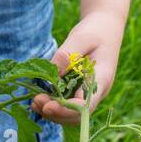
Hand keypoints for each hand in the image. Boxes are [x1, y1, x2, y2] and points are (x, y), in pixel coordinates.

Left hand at [31, 10, 123, 124]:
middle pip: (78, 114)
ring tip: (35, 102)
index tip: (48, 105)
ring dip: (53, 112)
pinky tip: (39, 99)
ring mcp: (89, 92)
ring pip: (72, 113)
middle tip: (36, 102)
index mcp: (102, 78)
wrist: (106, 27)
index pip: (86, 104)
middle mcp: (97, 90)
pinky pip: (68, 104)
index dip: (67, 109)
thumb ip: (67, 54)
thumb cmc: (96, 30)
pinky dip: (54, 105)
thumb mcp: (81, 37)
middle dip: (56, 113)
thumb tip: (53, 71)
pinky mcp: (80, 90)